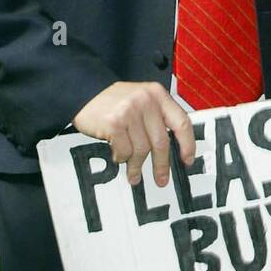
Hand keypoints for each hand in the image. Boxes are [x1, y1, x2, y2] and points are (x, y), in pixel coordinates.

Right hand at [72, 82, 195, 187]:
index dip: (188, 144)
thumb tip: (173, 146)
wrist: (83, 91)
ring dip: (137, 165)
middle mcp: (147, 101)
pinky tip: (118, 156)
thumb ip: (157, 116)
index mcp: (158, 95)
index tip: (187, 160)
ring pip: (142, 149)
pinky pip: (124, 150)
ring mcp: (130, 111)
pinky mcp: (114, 122)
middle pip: (162, 141)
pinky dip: (122, 158)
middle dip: (162, 164)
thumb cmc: (114, 100)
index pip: (182, 122)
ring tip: (134, 174)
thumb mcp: (142, 99)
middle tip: (161, 179)